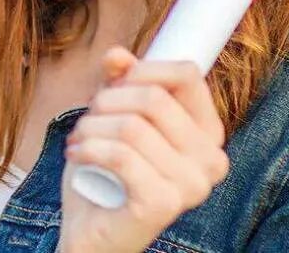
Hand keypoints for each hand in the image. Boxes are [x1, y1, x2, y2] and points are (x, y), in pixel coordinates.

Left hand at [60, 47, 229, 252]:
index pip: (187, 74)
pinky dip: (88, 149)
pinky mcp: (164, 203)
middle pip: (154, 97)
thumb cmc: (105, 174)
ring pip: (132, 125)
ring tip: (79, 139)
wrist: (91, 232)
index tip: (113, 85)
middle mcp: (211, 161)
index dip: (142, 70)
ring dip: (91, 127)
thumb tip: (117, 55)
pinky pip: (120, 155)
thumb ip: (118, 82)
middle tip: (88, 119)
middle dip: (107, 101)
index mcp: (208, 135)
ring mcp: (192, 185)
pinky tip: (77, 154)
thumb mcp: (111, 116)